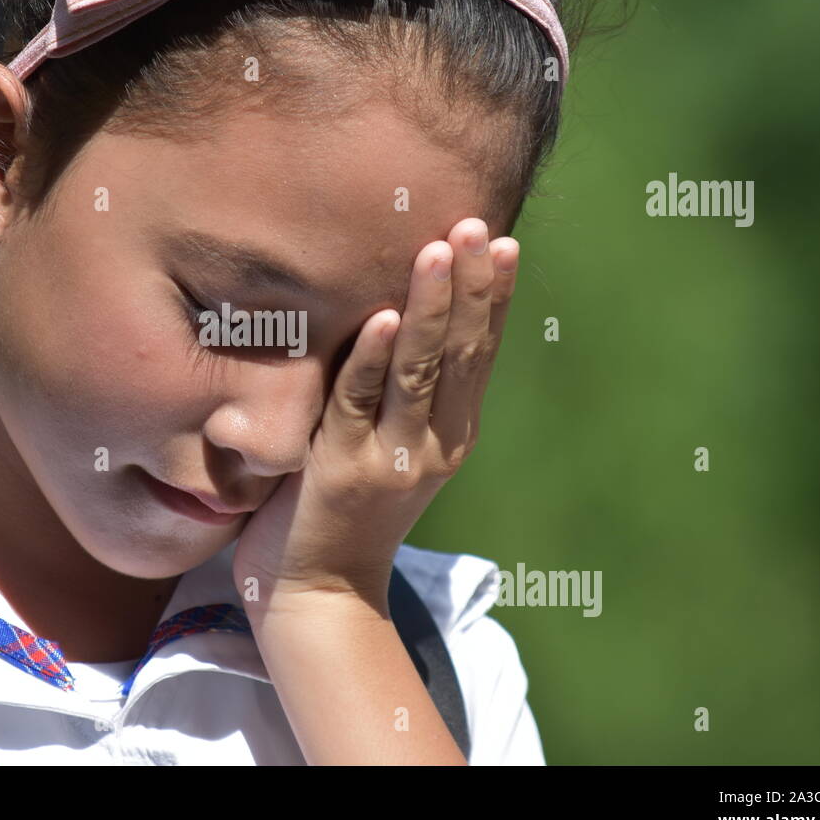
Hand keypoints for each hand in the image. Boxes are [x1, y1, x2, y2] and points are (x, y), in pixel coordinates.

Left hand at [231, 217, 519, 608]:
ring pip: (419, 370)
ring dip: (431, 307)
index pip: (478, 354)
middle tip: (476, 226)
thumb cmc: (342, 509)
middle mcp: (434, 444)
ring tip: (441, 249)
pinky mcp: (344, 469)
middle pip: (461, 353)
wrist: (317, 594)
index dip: (493, 297)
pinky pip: (360, 402)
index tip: (501, 240)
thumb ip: (399, 394)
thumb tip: (395, 318)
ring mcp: (391, 457)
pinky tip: (386, 316)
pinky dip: (375, 358)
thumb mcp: (387, 445)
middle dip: (471, 286)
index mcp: (450, 434)